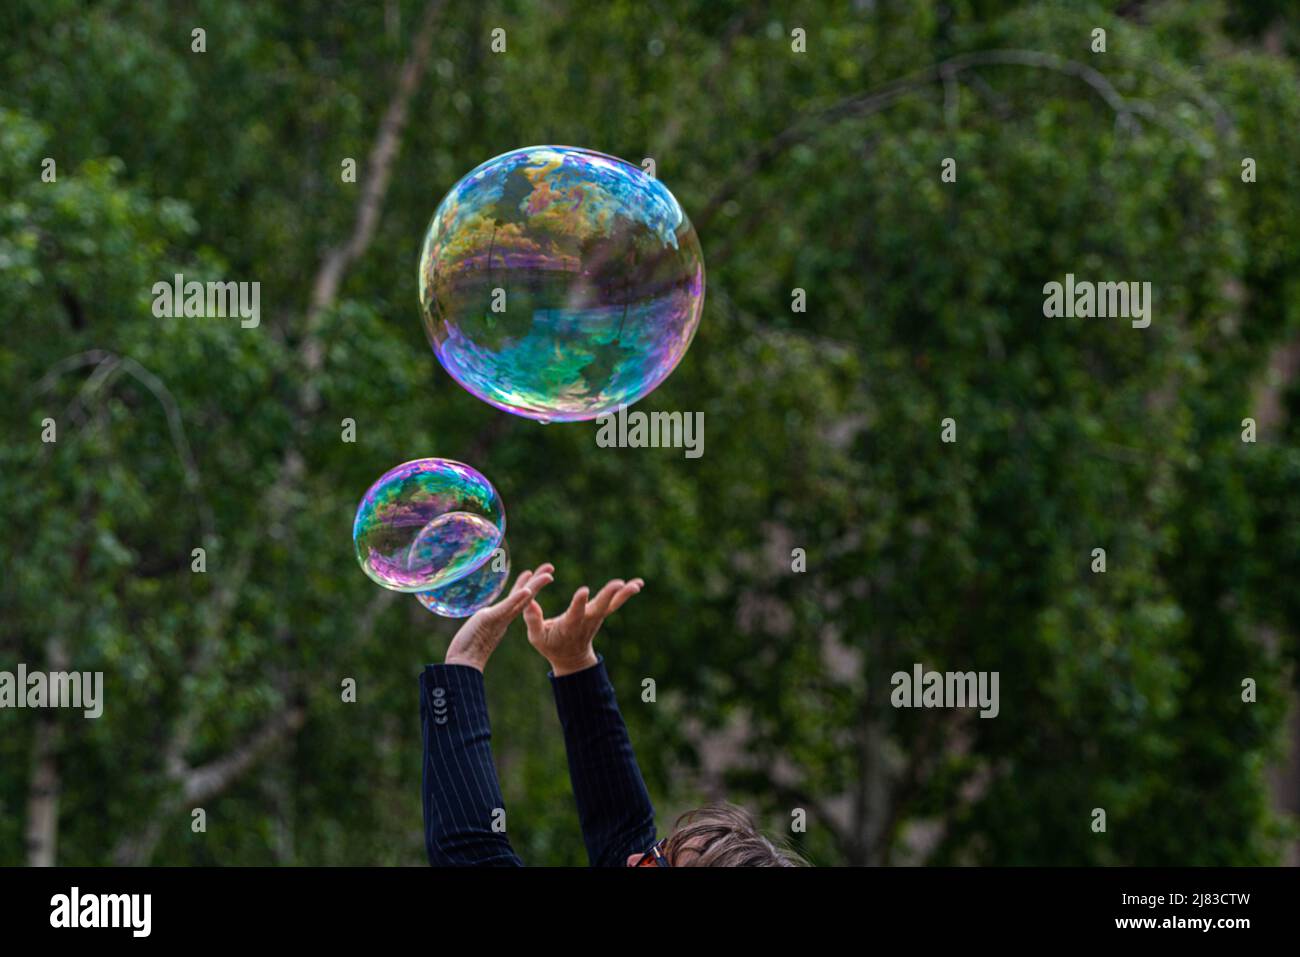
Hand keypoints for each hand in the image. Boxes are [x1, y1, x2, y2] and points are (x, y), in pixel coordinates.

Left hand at [444, 564, 554, 672]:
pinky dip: (517, 599)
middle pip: (525, 597)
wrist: (462, 665)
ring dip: (534, 587)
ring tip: (547, 575)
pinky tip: (526, 590)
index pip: (517, 598)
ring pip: (520, 601)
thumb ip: (484, 621)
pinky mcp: (490, 621)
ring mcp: (499, 620)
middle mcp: (504, 618)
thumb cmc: (465, 649)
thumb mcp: (476, 629)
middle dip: (538, 582)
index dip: (527, 585)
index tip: (533, 572)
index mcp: (501, 618)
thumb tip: (482, 616)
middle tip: (550, 567)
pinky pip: (505, 608)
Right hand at [524, 576, 642, 675]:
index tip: (583, 590)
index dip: (579, 603)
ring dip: (624, 595)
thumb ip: (533, 620)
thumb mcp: (537, 637)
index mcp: (569, 626)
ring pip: (612, 605)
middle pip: (600, 607)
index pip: (575, 613)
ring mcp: (596, 617)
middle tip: (618, 584)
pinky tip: (638, 584)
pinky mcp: (601, 613)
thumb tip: (528, 600)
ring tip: (636, 584)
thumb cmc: (551, 644)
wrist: (571, 658)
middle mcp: (586, 620)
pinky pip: (615, 603)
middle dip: (608, 595)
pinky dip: (626, 594)